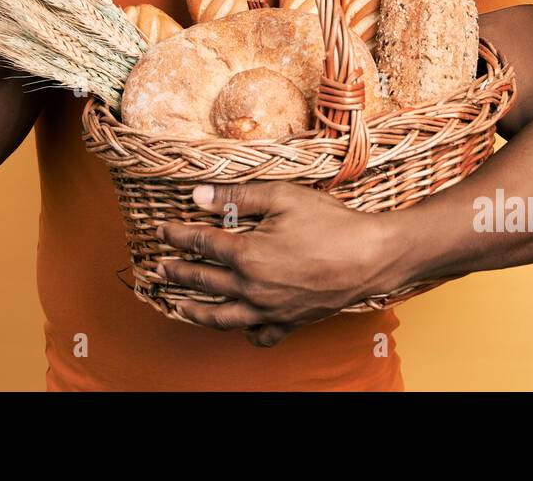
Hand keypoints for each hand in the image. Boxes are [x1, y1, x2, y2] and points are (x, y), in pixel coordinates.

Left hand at [155, 182, 399, 347]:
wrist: (373, 257)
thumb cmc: (331, 223)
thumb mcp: (282, 196)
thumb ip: (238, 196)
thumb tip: (198, 196)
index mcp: (247, 255)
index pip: (200, 244)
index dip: (178, 236)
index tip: (162, 230)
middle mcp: (252, 288)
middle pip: (203, 281)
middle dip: (177, 273)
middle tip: (159, 269)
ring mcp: (270, 310)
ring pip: (221, 317)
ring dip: (195, 310)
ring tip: (179, 305)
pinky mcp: (290, 322)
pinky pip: (258, 335)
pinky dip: (243, 332)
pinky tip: (237, 324)